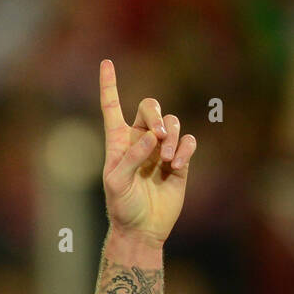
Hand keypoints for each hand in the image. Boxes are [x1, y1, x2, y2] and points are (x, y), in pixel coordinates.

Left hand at [99, 59, 195, 245]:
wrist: (142, 230)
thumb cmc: (122, 207)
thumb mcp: (116, 184)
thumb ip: (131, 158)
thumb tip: (152, 138)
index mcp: (117, 141)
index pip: (111, 106)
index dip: (109, 85)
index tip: (106, 63)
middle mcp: (139, 140)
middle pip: (150, 107)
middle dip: (156, 115)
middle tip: (158, 134)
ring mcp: (160, 150)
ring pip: (171, 123)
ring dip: (172, 136)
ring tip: (167, 160)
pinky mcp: (179, 161)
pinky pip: (187, 141)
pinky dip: (185, 148)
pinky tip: (178, 164)